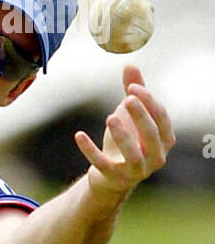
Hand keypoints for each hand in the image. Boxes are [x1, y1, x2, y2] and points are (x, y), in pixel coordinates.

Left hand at [74, 65, 174, 197]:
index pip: (161, 117)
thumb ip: (134, 91)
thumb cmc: (127, 141)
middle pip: (151, 135)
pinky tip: (79, 135)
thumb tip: (130, 63)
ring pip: (133, 155)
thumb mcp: (130, 115)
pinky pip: (102, 164)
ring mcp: (136, 171)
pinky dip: (90, 150)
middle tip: (126, 99)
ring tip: (110, 117)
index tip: (132, 87)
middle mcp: (156, 158)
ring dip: (122, 135)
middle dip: (140, 116)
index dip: (148, 101)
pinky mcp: (115, 179)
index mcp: (165, 140)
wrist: (110, 177)